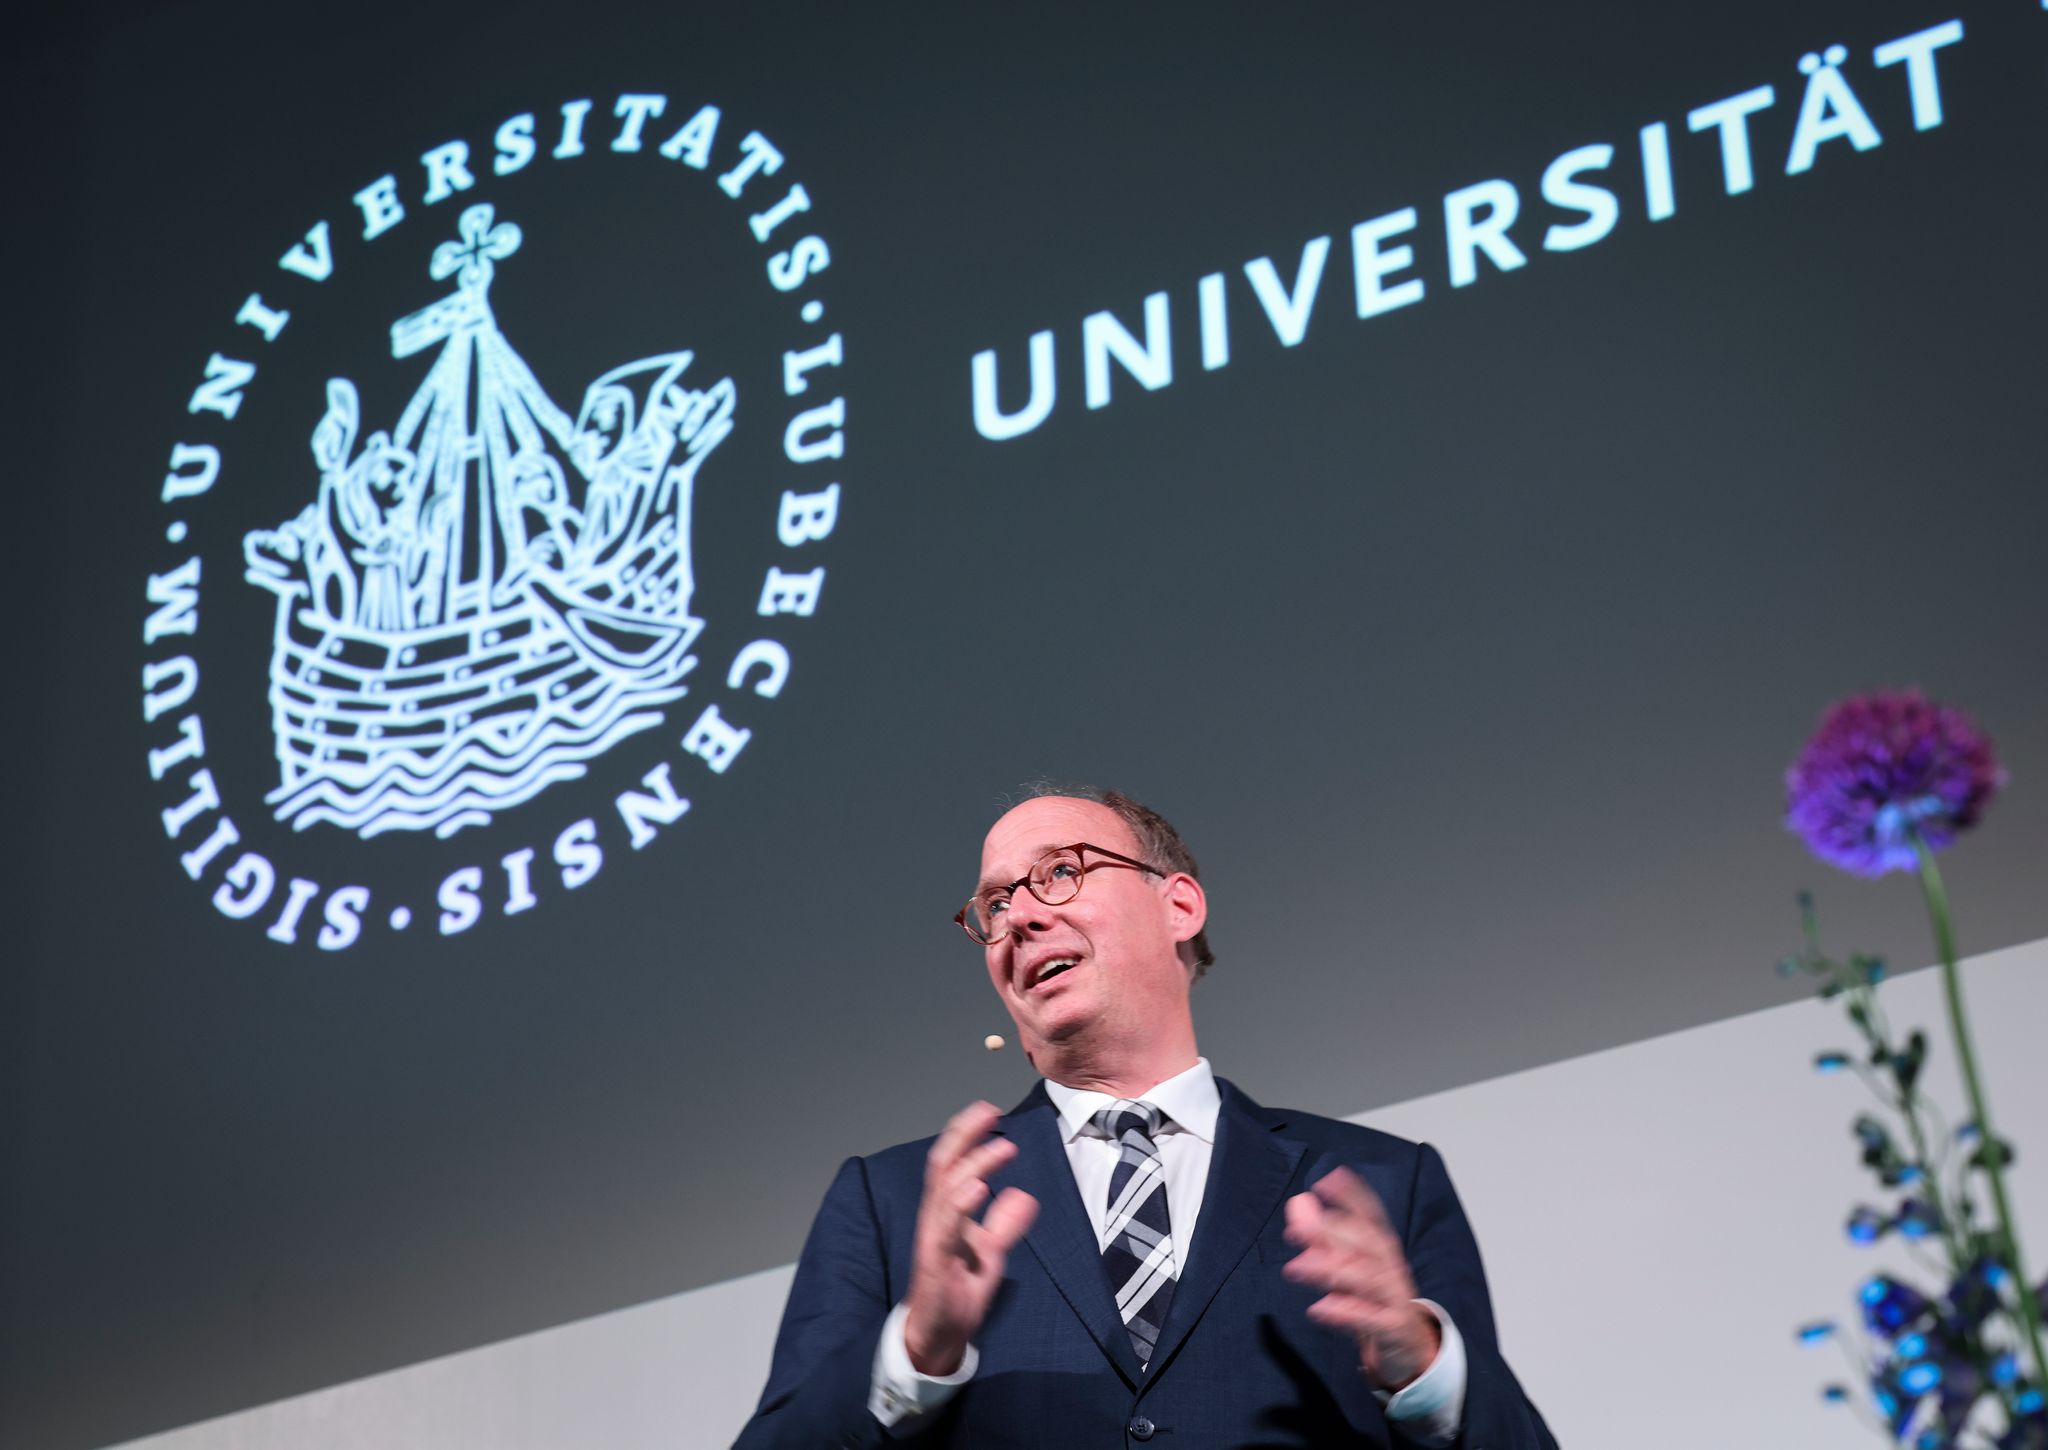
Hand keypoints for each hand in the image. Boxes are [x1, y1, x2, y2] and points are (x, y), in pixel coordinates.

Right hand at [902, 1101, 1039, 1375]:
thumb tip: (1024, 1195)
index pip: (951, 1163)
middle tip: (988, 1111)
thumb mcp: (989, 1253)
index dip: (967, 1134)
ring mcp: (934, 1240)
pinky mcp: (935, 1264)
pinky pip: (946, 1230)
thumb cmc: (957, 1291)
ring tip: (1000, 1147)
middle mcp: (935, 1219)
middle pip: (943, 1166)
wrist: (938, 1336)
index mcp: (945, 1213)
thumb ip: (1004, 1224)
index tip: (989, 1110)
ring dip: (974, 1165)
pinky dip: (961, 1206)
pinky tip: (978, 1188)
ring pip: (946, 1192)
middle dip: (964, 1135)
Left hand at [1282, 1166, 1440, 1389]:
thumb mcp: (1348, 1266)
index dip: (1352, 1197)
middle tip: (1295, 1230)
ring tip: (1297, 1268)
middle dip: (1333, 1233)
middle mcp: (1390, 1268)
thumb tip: (1298, 1202)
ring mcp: (1394, 1298)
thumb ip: (1322, 1236)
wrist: (1408, 1347)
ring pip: (1366, 1279)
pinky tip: (1318, 1309)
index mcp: (1381, 1249)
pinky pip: (1370, 1319)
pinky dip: (1345, 1312)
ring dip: (1330, 1271)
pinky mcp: (1392, 1329)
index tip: (1325, 1181)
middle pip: (1366, 1245)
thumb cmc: (1371, 1298)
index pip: (1370, 1216)